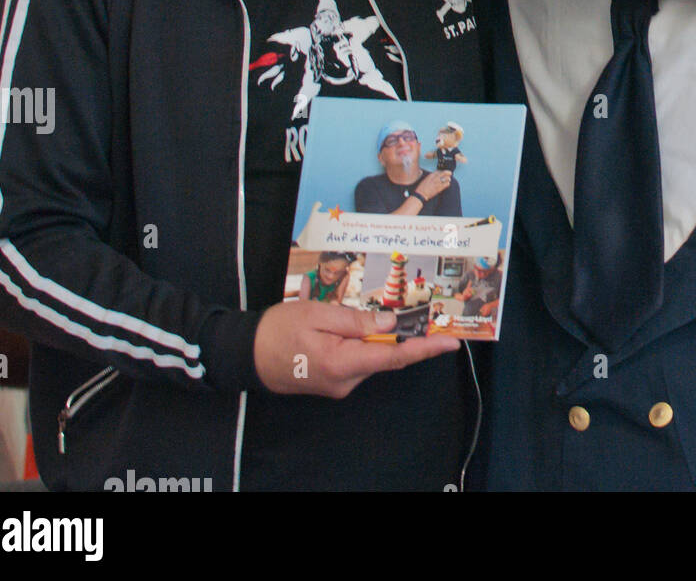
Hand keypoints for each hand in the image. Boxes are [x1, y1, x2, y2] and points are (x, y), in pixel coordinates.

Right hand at [253, 300, 457, 396]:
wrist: (245, 355)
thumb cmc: (277, 330)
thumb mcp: (317, 315)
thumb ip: (355, 320)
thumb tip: (389, 322)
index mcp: (342, 364)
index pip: (394, 357)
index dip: (425, 349)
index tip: (450, 342)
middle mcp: (345, 381)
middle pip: (384, 354)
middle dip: (400, 333)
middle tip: (417, 312)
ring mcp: (339, 384)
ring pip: (370, 355)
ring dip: (373, 335)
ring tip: (351, 312)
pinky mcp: (333, 380)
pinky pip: (356, 358)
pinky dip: (360, 342)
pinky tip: (345, 326)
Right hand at [414, 170, 452, 201]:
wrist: (421, 194)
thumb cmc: (422, 187)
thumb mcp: (425, 179)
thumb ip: (430, 177)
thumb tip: (435, 177)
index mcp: (431, 175)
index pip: (439, 171)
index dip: (442, 171)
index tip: (444, 172)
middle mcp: (435, 178)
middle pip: (444, 173)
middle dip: (448, 172)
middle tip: (450, 173)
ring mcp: (437, 183)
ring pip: (446, 178)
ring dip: (448, 179)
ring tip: (449, 179)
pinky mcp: (439, 188)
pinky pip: (446, 184)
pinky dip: (448, 184)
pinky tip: (448, 184)